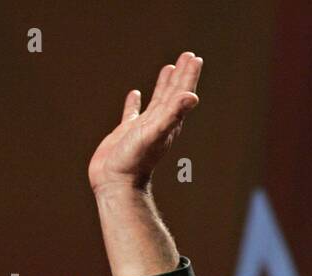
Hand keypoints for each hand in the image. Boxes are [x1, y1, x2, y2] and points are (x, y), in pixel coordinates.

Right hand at [89, 51, 202, 195]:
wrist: (116, 183)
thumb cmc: (135, 160)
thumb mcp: (155, 133)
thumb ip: (173, 115)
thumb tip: (192, 96)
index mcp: (168, 122)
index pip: (182, 93)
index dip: (188, 75)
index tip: (195, 58)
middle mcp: (159, 123)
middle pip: (174, 93)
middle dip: (181, 75)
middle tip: (188, 55)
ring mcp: (143, 128)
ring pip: (157, 100)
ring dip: (164, 84)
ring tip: (169, 68)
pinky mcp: (126, 133)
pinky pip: (133, 113)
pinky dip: (134, 103)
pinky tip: (135, 94)